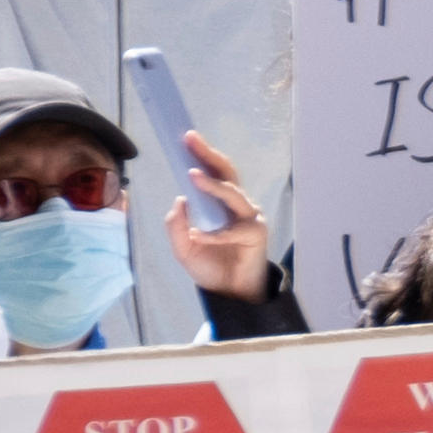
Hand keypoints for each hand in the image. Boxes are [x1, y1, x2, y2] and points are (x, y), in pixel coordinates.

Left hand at [164, 130, 269, 300]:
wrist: (230, 296)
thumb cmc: (210, 267)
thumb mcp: (184, 248)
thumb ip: (176, 226)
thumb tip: (180, 199)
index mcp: (221, 203)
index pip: (213, 172)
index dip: (201, 154)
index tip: (186, 137)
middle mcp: (237, 205)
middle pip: (227, 172)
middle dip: (208, 155)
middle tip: (190, 139)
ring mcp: (249, 218)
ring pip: (233, 195)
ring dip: (213, 185)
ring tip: (193, 176)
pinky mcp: (256, 235)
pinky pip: (233, 230)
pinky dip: (214, 235)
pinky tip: (199, 237)